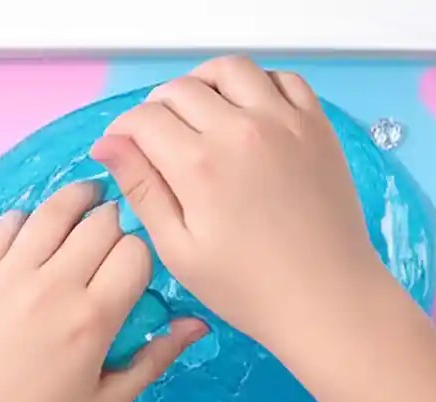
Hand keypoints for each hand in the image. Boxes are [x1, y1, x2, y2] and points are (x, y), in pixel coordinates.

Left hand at [0, 182, 206, 401]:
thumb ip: (153, 360)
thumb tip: (196, 325)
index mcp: (92, 319)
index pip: (135, 252)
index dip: (142, 252)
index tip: (137, 264)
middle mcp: (52, 286)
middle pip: (100, 223)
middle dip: (115, 221)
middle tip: (114, 231)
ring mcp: (7, 276)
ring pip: (52, 212)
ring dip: (76, 201)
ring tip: (87, 199)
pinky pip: (4, 225)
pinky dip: (25, 219)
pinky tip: (33, 228)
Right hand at [91, 56, 397, 354]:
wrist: (327, 297)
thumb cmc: (247, 288)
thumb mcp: (179, 250)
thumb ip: (142, 189)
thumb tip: (108, 144)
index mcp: (199, 165)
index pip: (144, 119)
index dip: (122, 130)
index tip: (121, 149)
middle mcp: (240, 129)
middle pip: (181, 89)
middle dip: (156, 108)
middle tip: (156, 139)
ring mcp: (284, 121)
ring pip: (230, 69)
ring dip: (204, 83)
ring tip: (199, 112)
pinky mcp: (316, 125)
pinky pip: (282, 78)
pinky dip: (257, 84)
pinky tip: (248, 112)